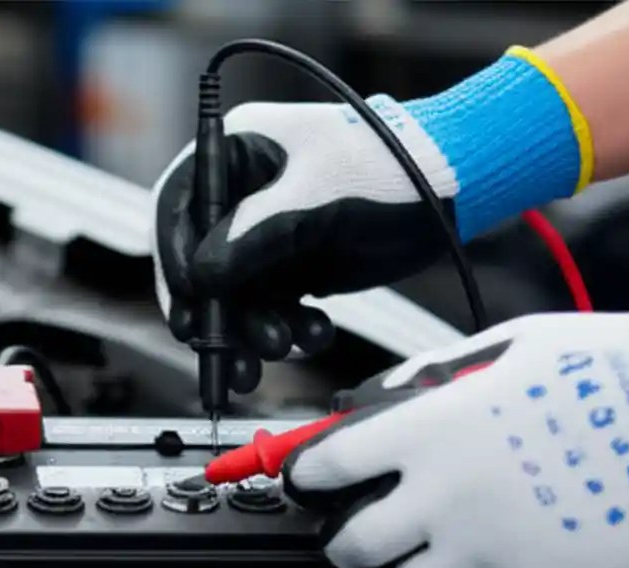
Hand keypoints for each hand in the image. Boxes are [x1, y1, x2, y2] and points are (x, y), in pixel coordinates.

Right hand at [151, 97, 458, 387]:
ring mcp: (268, 232)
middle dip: (217, 311)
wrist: (455, 185)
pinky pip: (273, 306)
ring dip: (253, 329)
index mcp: (236, 154)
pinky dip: (287, 328)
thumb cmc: (388, 166)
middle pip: (203, 261)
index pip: (179, 208)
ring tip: (280, 347)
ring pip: (237, 294)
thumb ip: (251, 237)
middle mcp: (243, 194)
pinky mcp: (295, 265)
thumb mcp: (314, 197)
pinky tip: (312, 335)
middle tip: (224, 352)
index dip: (173, 260)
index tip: (186, 305)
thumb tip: (200, 280)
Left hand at [283, 312, 628, 567]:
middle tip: (361, 533)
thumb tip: (393, 396)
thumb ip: (436, 377)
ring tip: (448, 549)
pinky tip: (506, 566)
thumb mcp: (503, 346)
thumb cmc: (608, 367)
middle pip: (351, 547)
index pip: (324, 463)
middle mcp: (443, 493)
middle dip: (348, 541)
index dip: (304, 474)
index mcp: (427, 428)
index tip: (305, 481)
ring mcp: (486, 548)